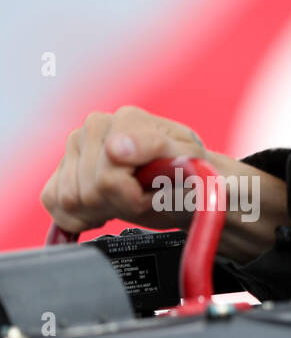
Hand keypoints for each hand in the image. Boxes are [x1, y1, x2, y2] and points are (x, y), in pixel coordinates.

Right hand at [40, 105, 287, 261]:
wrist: (183, 185)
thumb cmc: (190, 175)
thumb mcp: (191, 164)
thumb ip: (156, 152)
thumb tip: (116, 149)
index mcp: (130, 120)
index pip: (110, 176)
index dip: (134, 198)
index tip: (154, 196)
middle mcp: (97, 126)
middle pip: (90, 190)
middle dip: (121, 205)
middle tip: (145, 198)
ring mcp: (75, 144)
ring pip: (70, 198)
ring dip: (103, 210)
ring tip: (127, 200)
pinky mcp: (61, 166)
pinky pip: (52, 200)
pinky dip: (78, 216)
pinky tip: (104, 208)